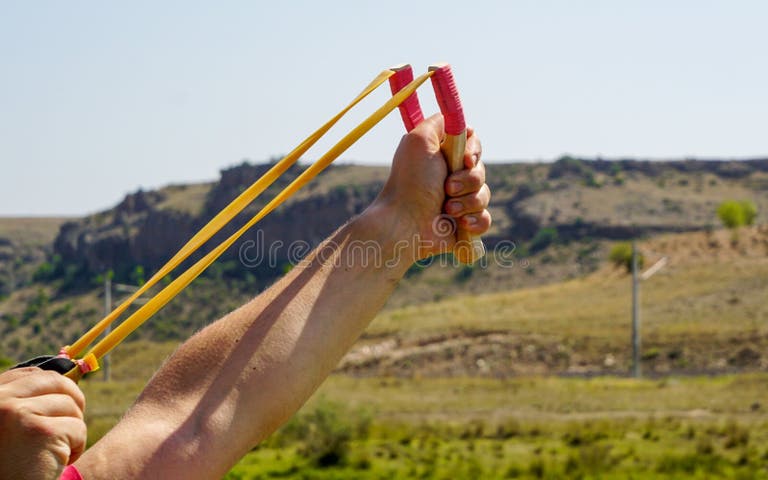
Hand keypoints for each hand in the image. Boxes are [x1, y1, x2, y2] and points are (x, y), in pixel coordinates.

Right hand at [0, 367, 86, 479]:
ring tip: (51, 451)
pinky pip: (78, 428)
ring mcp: (18, 414)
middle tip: (66, 428)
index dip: (53, 386)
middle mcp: (0, 401)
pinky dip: (76, 447)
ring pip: (71, 405)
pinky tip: (54, 463)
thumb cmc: (9, 462)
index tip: (56, 407)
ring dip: (71, 430)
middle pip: (56, 381)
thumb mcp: (8, 424)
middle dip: (72, 402)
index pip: (31, 373)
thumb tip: (64, 375)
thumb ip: (23, 400)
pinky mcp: (41, 432)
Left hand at [372, 114, 490, 262]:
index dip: (473, 151)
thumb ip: (438, 122)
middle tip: (446, 188)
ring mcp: (458, 202)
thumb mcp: (419, 139)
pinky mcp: (464, 225)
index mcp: (441, 158)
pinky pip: (485, 218)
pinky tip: (460, 223)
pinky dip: (476, 220)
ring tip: (448, 209)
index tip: (464, 159)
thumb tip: (454, 118)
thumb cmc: (411, 182)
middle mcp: (450, 177)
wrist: (406, 223)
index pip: (473, 146)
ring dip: (468, 201)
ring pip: (484, 194)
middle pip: (481, 170)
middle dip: (468, 179)